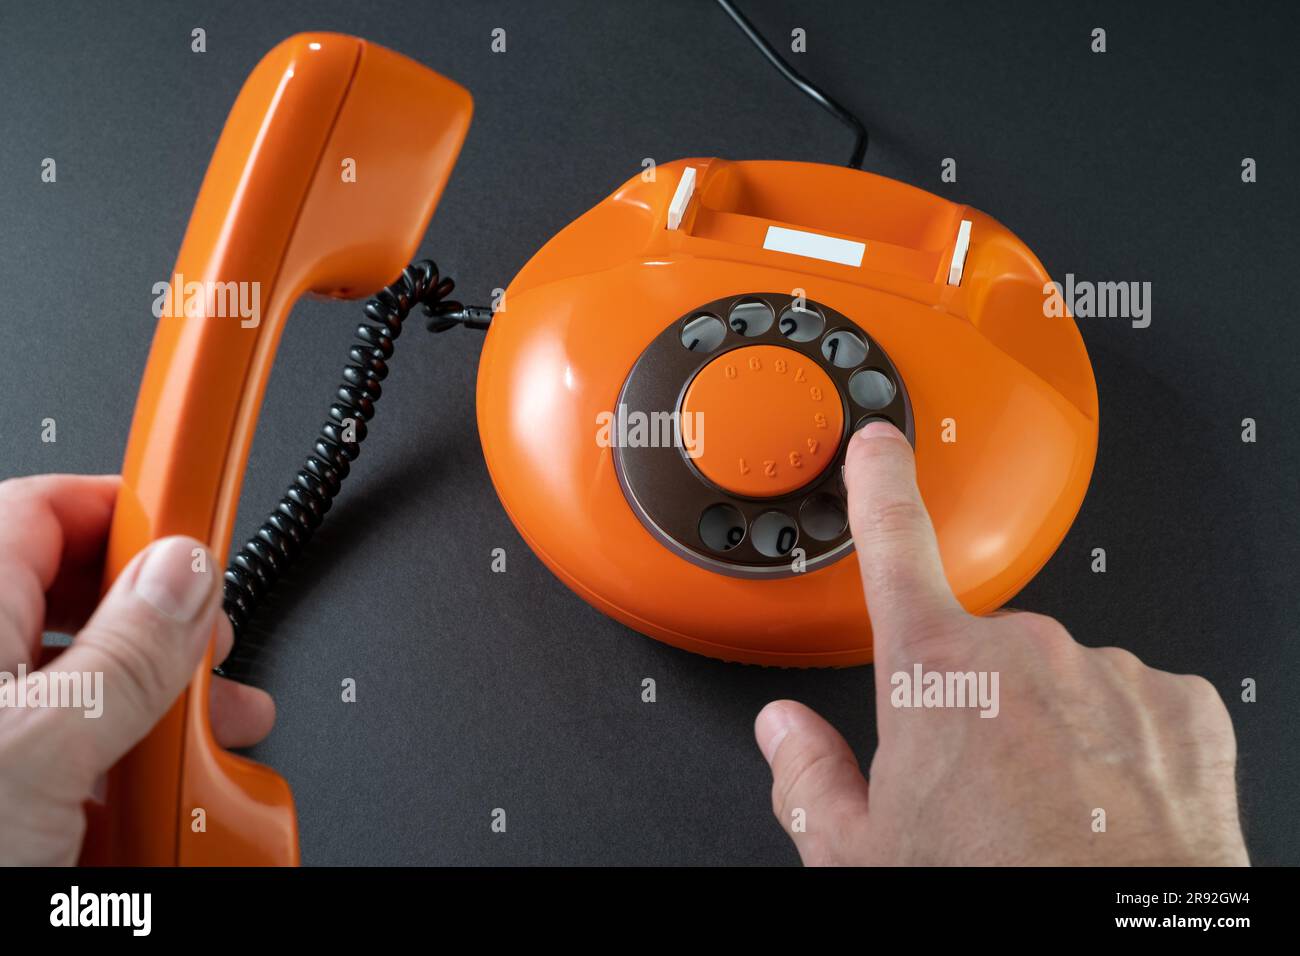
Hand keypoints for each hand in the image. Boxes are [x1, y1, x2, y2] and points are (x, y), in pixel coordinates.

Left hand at [0, 474, 274, 864]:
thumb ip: (124, 651)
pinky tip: (149, 812)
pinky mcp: (1, 790)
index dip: (133, 513)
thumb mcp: (41, 748)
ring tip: (203, 755)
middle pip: (83, 604)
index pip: (51, 509)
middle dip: (166, 634)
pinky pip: (70, 759)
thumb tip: (184, 572)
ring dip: (160, 719)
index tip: (202, 536)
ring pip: (88, 690)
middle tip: (213, 664)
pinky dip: (122, 779)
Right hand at [754, 422, 1247, 865]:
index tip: (879, 446)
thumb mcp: (860, 854)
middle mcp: (1022, 653)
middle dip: (973, 705)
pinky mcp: (1180, 706)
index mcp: (934, 672)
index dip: (879, 484)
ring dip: (1050, 728)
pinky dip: (1119, 746)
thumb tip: (784, 734)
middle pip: (979, 653)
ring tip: (1049, 813)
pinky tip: (1106, 808)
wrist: (1111, 948)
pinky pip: (1132, 706)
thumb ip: (809, 778)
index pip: (895, 544)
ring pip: (1060, 682)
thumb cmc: (990, 896)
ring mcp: (1108, 674)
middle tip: (977, 788)